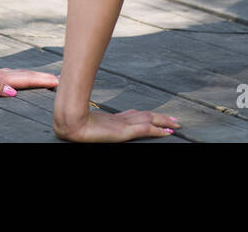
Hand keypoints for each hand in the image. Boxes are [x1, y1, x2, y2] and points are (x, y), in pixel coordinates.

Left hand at [0, 59, 58, 96]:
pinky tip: (27, 79)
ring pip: (21, 76)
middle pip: (26, 77)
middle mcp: (0, 75)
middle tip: (61, 80)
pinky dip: (25, 78)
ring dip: (36, 77)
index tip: (57, 81)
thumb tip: (13, 92)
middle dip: (43, 78)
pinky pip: (14, 77)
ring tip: (50, 78)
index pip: (24, 80)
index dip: (41, 81)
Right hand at [54, 108, 178, 141]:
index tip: (154, 117)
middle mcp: (120, 119)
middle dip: (160, 118)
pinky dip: (158, 130)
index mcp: (112, 119)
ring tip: (176, 124)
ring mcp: (124, 124)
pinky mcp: (125, 131)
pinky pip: (146, 130)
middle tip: (174, 119)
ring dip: (164, 122)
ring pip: (149, 121)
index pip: (133, 115)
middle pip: (145, 116)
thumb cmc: (73, 123)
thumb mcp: (85, 123)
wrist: (71, 122)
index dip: (146, 116)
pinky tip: (167, 132)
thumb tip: (85, 124)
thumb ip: (93, 122)